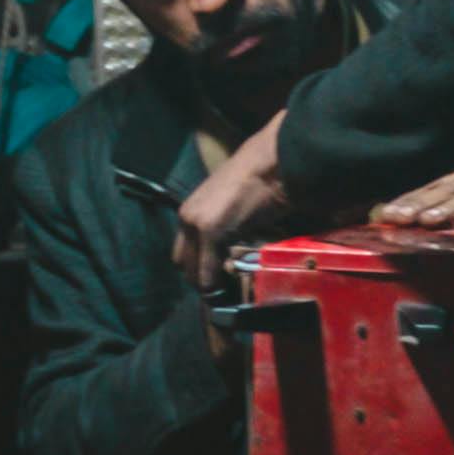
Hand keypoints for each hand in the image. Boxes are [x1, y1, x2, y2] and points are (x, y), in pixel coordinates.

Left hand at [172, 117, 295, 286]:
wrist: (271, 163)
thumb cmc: (259, 178)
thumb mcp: (231, 203)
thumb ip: (224, 225)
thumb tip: (231, 248)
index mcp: (190, 210)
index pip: (183, 251)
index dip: (197, 267)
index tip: (215, 277)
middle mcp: (187, 218)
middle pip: (182, 264)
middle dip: (199, 279)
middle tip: (221, 289)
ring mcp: (197, 225)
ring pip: (192, 271)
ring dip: (208, 285)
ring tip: (227, 291)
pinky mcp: (211, 233)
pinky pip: (208, 272)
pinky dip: (216, 286)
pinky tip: (230, 288)